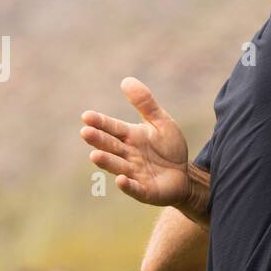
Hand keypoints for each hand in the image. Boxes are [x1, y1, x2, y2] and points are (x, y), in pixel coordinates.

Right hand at [81, 77, 199, 209]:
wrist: (184, 175)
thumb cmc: (169, 148)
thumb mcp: (160, 122)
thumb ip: (145, 103)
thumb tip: (126, 80)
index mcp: (129, 136)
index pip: (112, 127)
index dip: (100, 122)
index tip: (86, 116)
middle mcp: (127, 154)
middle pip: (110, 146)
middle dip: (98, 140)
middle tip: (86, 132)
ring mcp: (134, 173)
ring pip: (118, 166)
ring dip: (107, 161)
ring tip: (95, 155)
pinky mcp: (145, 190)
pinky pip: (135, 188)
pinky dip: (127, 185)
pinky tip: (121, 180)